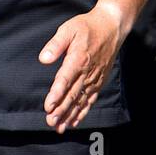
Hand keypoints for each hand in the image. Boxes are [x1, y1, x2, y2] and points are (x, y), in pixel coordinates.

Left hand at [39, 3, 126, 133]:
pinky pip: (90, 100)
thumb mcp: (68, 29)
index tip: (48, 107)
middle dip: (61, 110)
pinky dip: (82, 112)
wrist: (112, 27)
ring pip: (81, 101)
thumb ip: (56, 44)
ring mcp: (94, 78)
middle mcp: (87, 72)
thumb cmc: (87, 27)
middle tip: (51, 122)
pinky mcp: (99, 81)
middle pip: (73, 95)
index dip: (56, 95)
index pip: (65, 80)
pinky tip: (74, 121)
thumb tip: (43, 59)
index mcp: (78, 59)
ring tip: (59, 127)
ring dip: (70, 115)